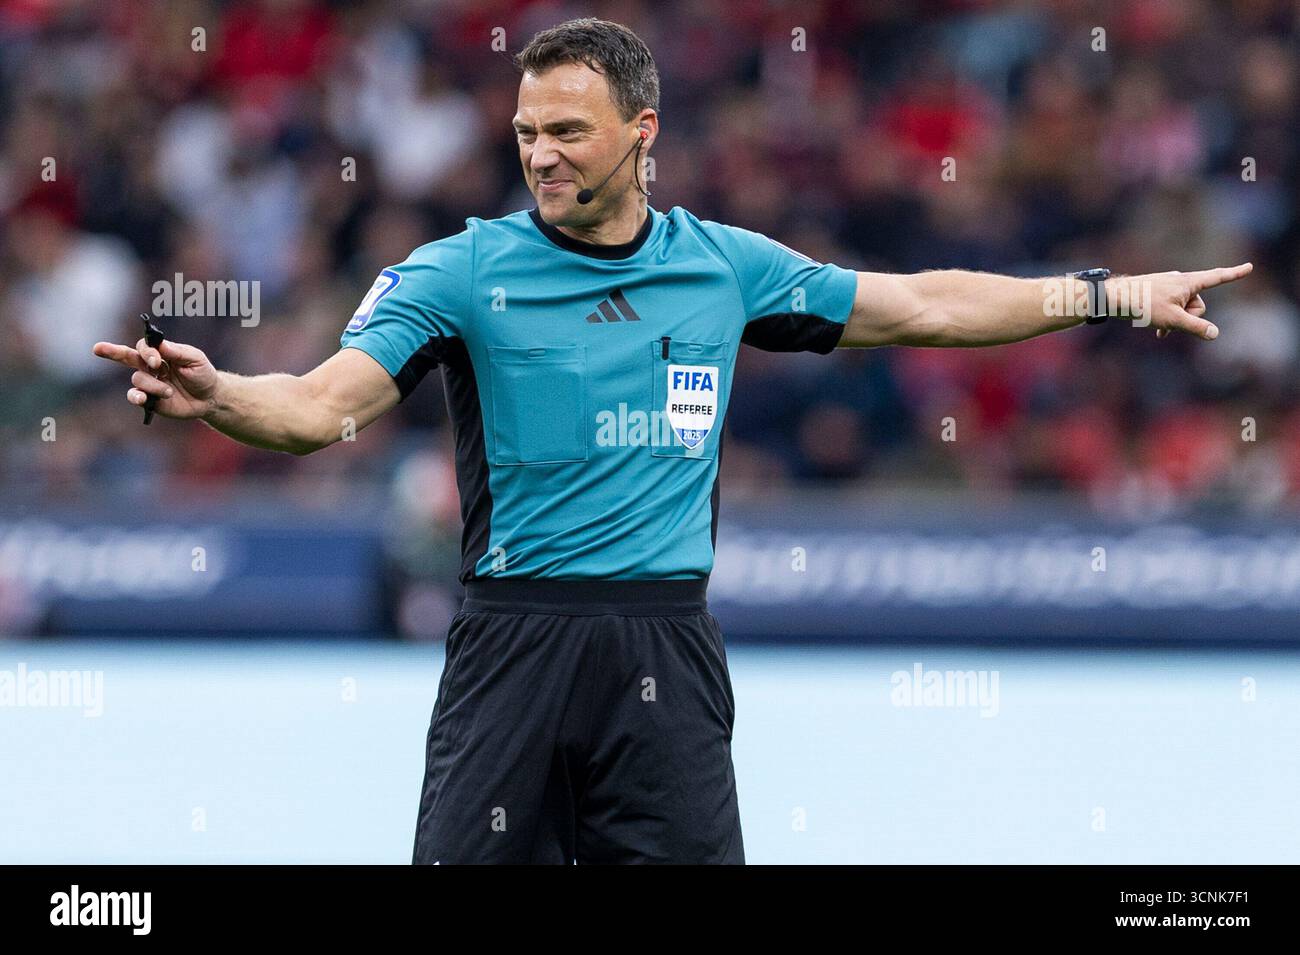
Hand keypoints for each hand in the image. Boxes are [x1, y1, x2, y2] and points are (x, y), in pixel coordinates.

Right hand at [91, 337, 219, 419]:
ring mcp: (148, 383)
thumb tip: (159, 344)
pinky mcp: (149, 399)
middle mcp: (149, 367)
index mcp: (159, 353)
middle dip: (111, 352)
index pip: (142, 347)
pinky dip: (136, 397)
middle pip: (125, 356)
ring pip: (137, 380)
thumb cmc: (202, 374)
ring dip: (153, 385)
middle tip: (97, 348)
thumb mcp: (195, 359)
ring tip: (169, 391)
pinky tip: (142, 399)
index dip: (147, 353)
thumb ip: (177, 351)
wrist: (209, 398)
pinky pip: (134, 396)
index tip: (157, 362)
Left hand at [1109, 263, 1252, 340]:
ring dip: (1175, 320)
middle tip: (1168, 320)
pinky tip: (1158, 331)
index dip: (1234, 274)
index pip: (1217, 278)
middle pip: (1198, 304)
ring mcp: (1170, 286)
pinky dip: (1168, 320)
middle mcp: (1181, 281)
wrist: (1115, 298)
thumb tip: (1215, 334)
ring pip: (1183, 309)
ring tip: (1158, 325)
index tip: (1250, 267)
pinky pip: (1172, 309)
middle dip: (1188, 317)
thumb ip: (1196, 327)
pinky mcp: (1160, 293)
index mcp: (1188, 283)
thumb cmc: (1143, 305)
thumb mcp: (1173, 319)